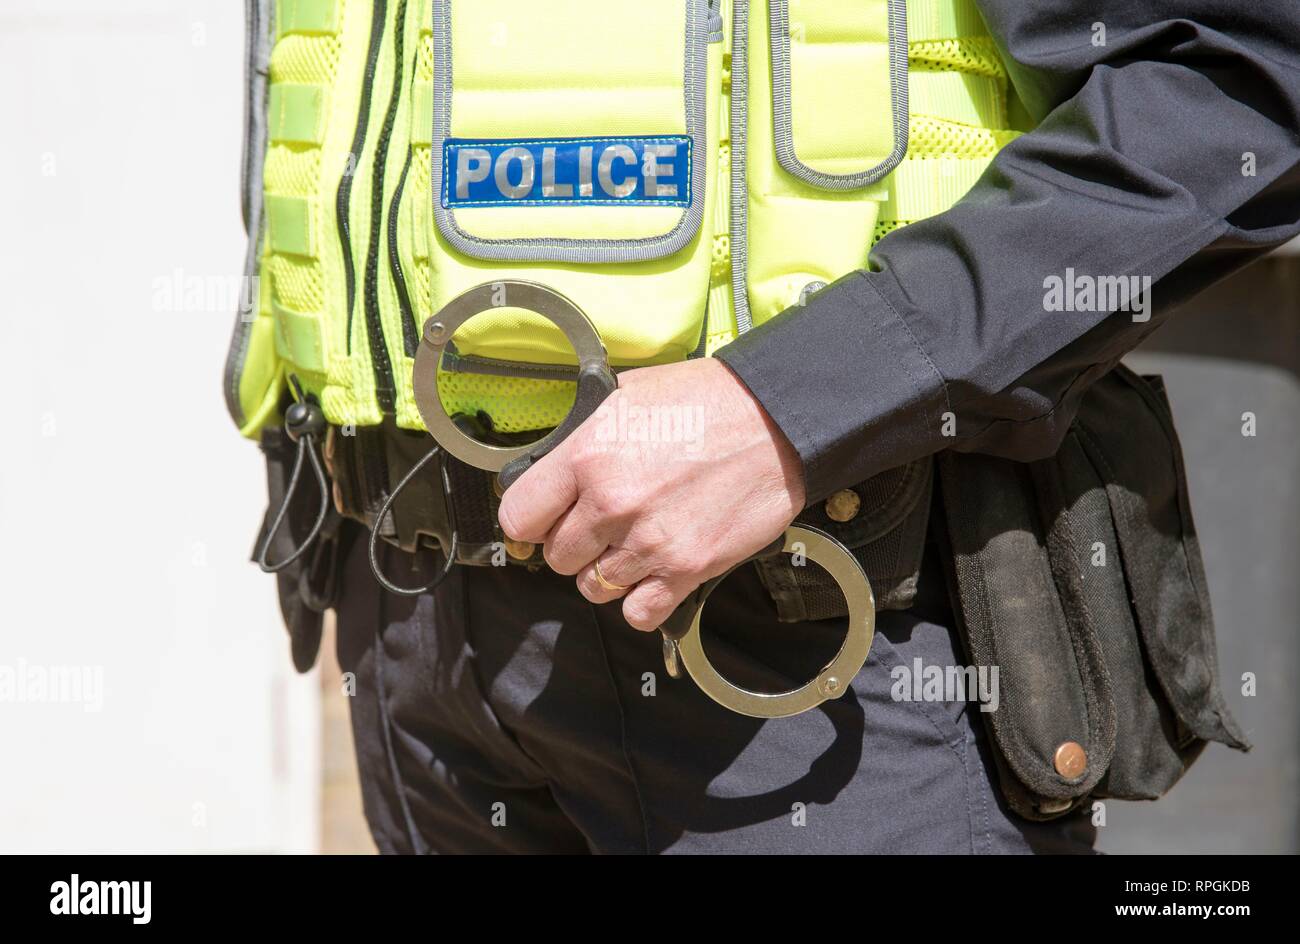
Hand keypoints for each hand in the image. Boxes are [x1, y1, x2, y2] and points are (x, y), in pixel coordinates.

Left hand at [498, 357, 805, 630]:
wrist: (777, 419)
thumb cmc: (708, 401)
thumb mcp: (626, 396)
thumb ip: (582, 437)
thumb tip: (551, 466)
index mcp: (587, 455)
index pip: (519, 516)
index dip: (532, 519)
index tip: (544, 519)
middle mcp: (612, 503)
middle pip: (557, 558)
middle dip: (575, 543)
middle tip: (604, 524)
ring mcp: (649, 541)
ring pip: (594, 587)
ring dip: (609, 571)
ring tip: (636, 542)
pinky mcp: (687, 569)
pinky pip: (638, 612)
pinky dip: (643, 599)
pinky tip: (655, 571)